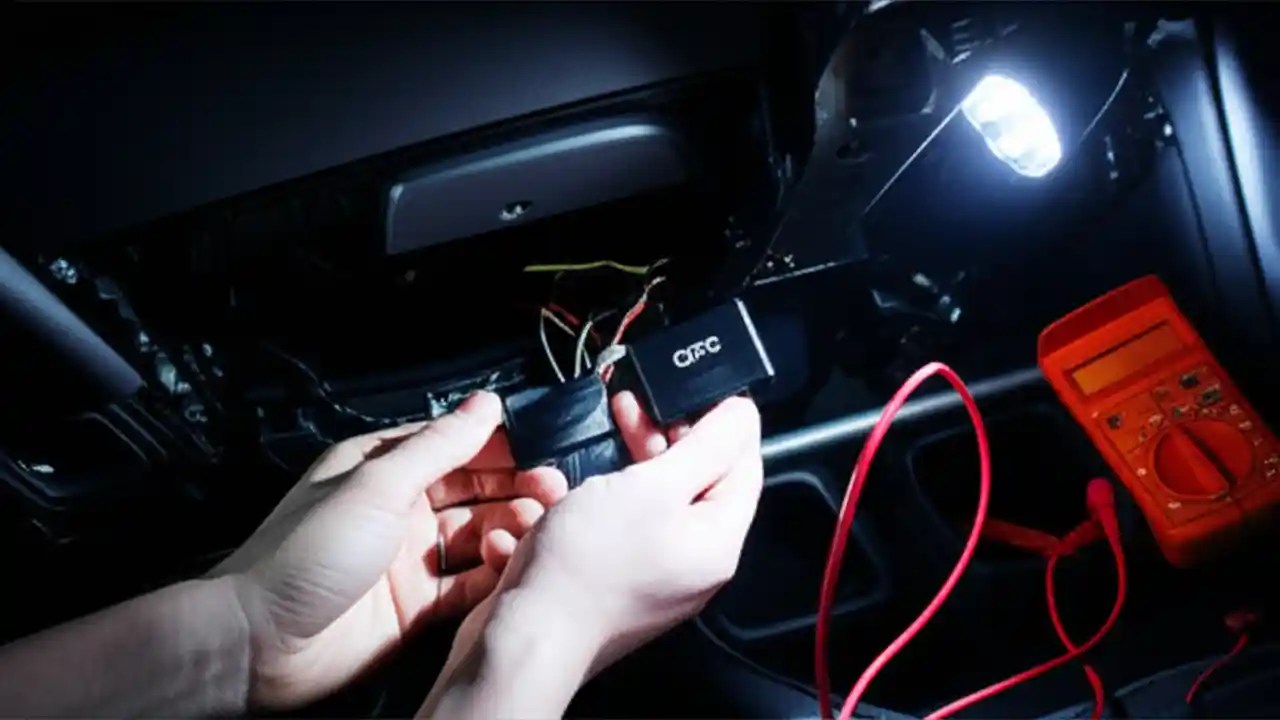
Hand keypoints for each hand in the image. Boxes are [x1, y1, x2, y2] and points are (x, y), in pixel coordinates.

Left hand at [212, 392, 566, 709]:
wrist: (260, 642)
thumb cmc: (307, 551)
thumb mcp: (377, 485)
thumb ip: (439, 445)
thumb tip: (489, 402)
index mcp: (383, 467)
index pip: (454, 445)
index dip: (501, 445)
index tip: (546, 447)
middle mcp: (400, 508)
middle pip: (474, 490)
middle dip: (517, 486)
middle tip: (556, 489)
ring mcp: (410, 559)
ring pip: (478, 535)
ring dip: (512, 528)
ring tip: (543, 527)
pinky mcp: (418, 607)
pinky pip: (469, 585)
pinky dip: (496, 575)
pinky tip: (519, 565)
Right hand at [423, 393, 761, 717]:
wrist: (525, 637)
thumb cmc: (586, 568)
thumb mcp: (653, 486)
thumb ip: (705, 446)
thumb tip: (743, 414)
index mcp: (718, 541)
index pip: (744, 466)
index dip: (723, 423)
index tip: (695, 390)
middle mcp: (691, 562)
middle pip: (693, 482)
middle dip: (662, 438)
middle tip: (636, 407)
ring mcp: (651, 574)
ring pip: (646, 501)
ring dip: (620, 466)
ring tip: (591, 447)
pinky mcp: (611, 580)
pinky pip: (612, 527)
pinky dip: (591, 501)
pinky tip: (564, 490)